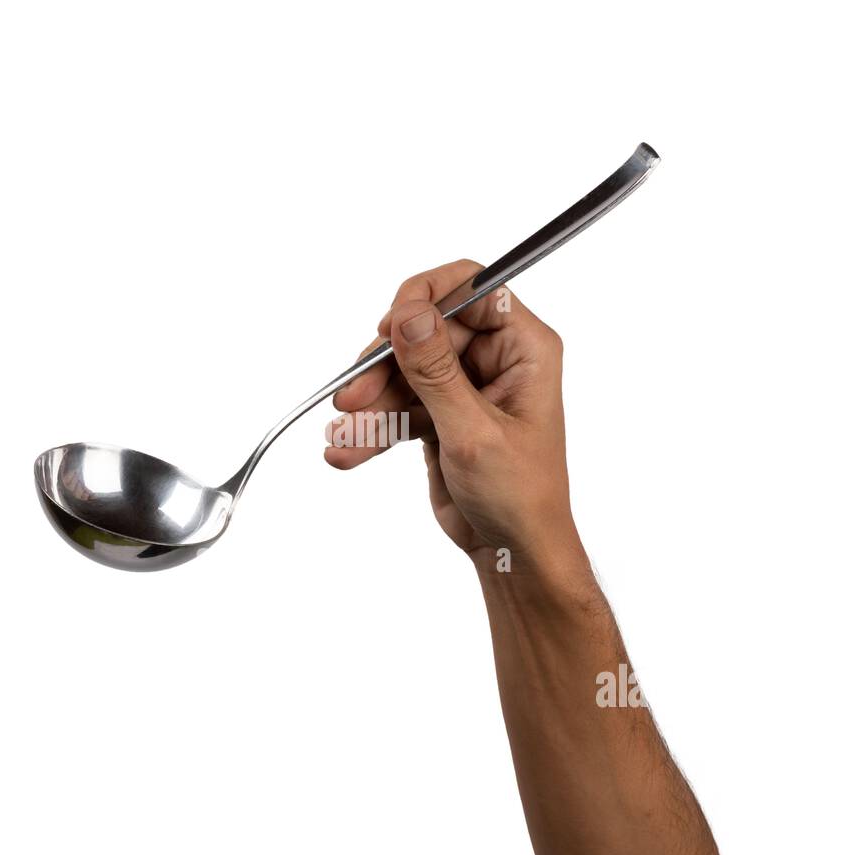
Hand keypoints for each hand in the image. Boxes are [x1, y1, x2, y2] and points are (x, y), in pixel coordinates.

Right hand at [325, 260, 584, 572]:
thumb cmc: (522, 497)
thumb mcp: (474, 432)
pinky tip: (348, 449)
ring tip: (343, 434)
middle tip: (352, 395)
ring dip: (369, 404)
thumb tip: (409, 316)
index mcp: (524, 348)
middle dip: (383, 366)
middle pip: (424, 332)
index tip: (388, 325)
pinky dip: (372, 428)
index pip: (473, 288)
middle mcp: (496, 360)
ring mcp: (465, 387)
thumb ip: (436, 372)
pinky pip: (396, 406)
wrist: (513, 553)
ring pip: (403, 371)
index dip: (425, 297)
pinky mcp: (440, 415)